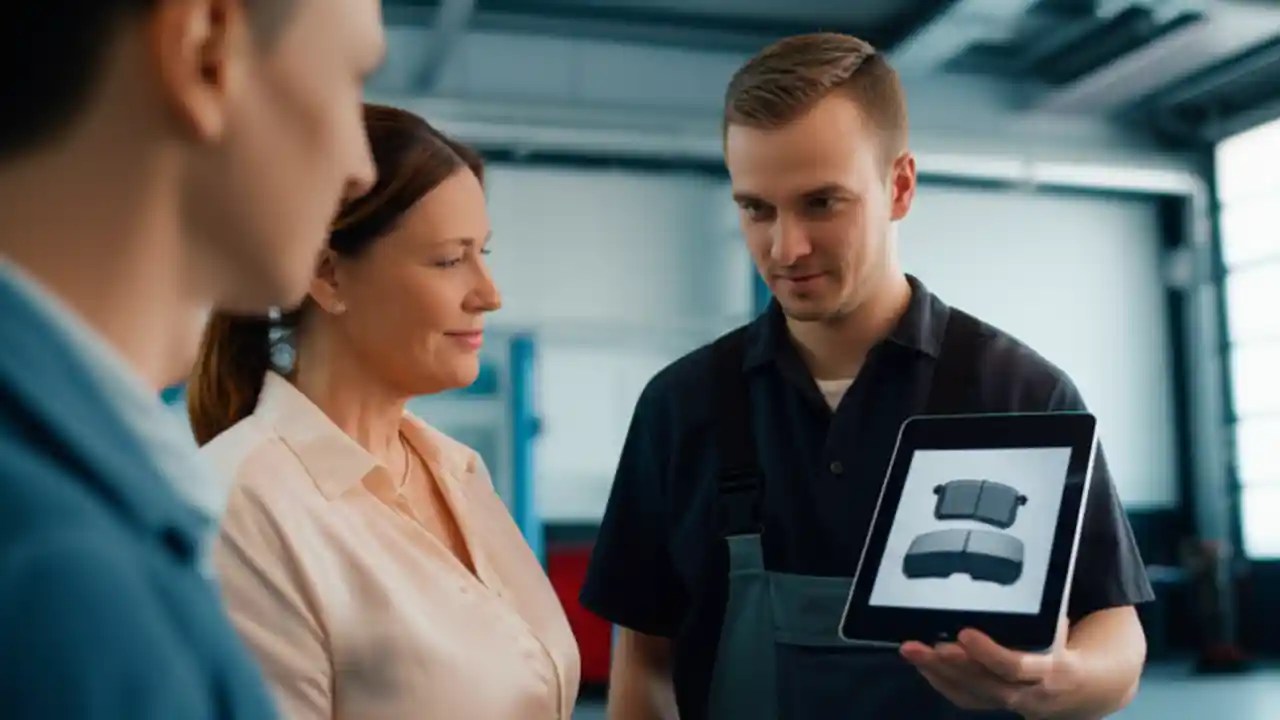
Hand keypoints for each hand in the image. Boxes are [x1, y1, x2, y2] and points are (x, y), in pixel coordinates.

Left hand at [900, 617, 1091, 719]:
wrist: (1092, 688)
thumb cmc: (1077, 645)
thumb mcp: (1068, 623)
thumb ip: (1046, 606)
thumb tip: (1021, 569)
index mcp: (1056, 671)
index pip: (1018, 667)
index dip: (990, 654)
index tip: (965, 633)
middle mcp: (1033, 695)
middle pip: (986, 684)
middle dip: (952, 664)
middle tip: (922, 645)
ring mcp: (1014, 705)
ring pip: (972, 694)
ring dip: (938, 672)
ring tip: (911, 649)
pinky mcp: (998, 705)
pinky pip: (966, 698)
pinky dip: (942, 680)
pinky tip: (922, 662)